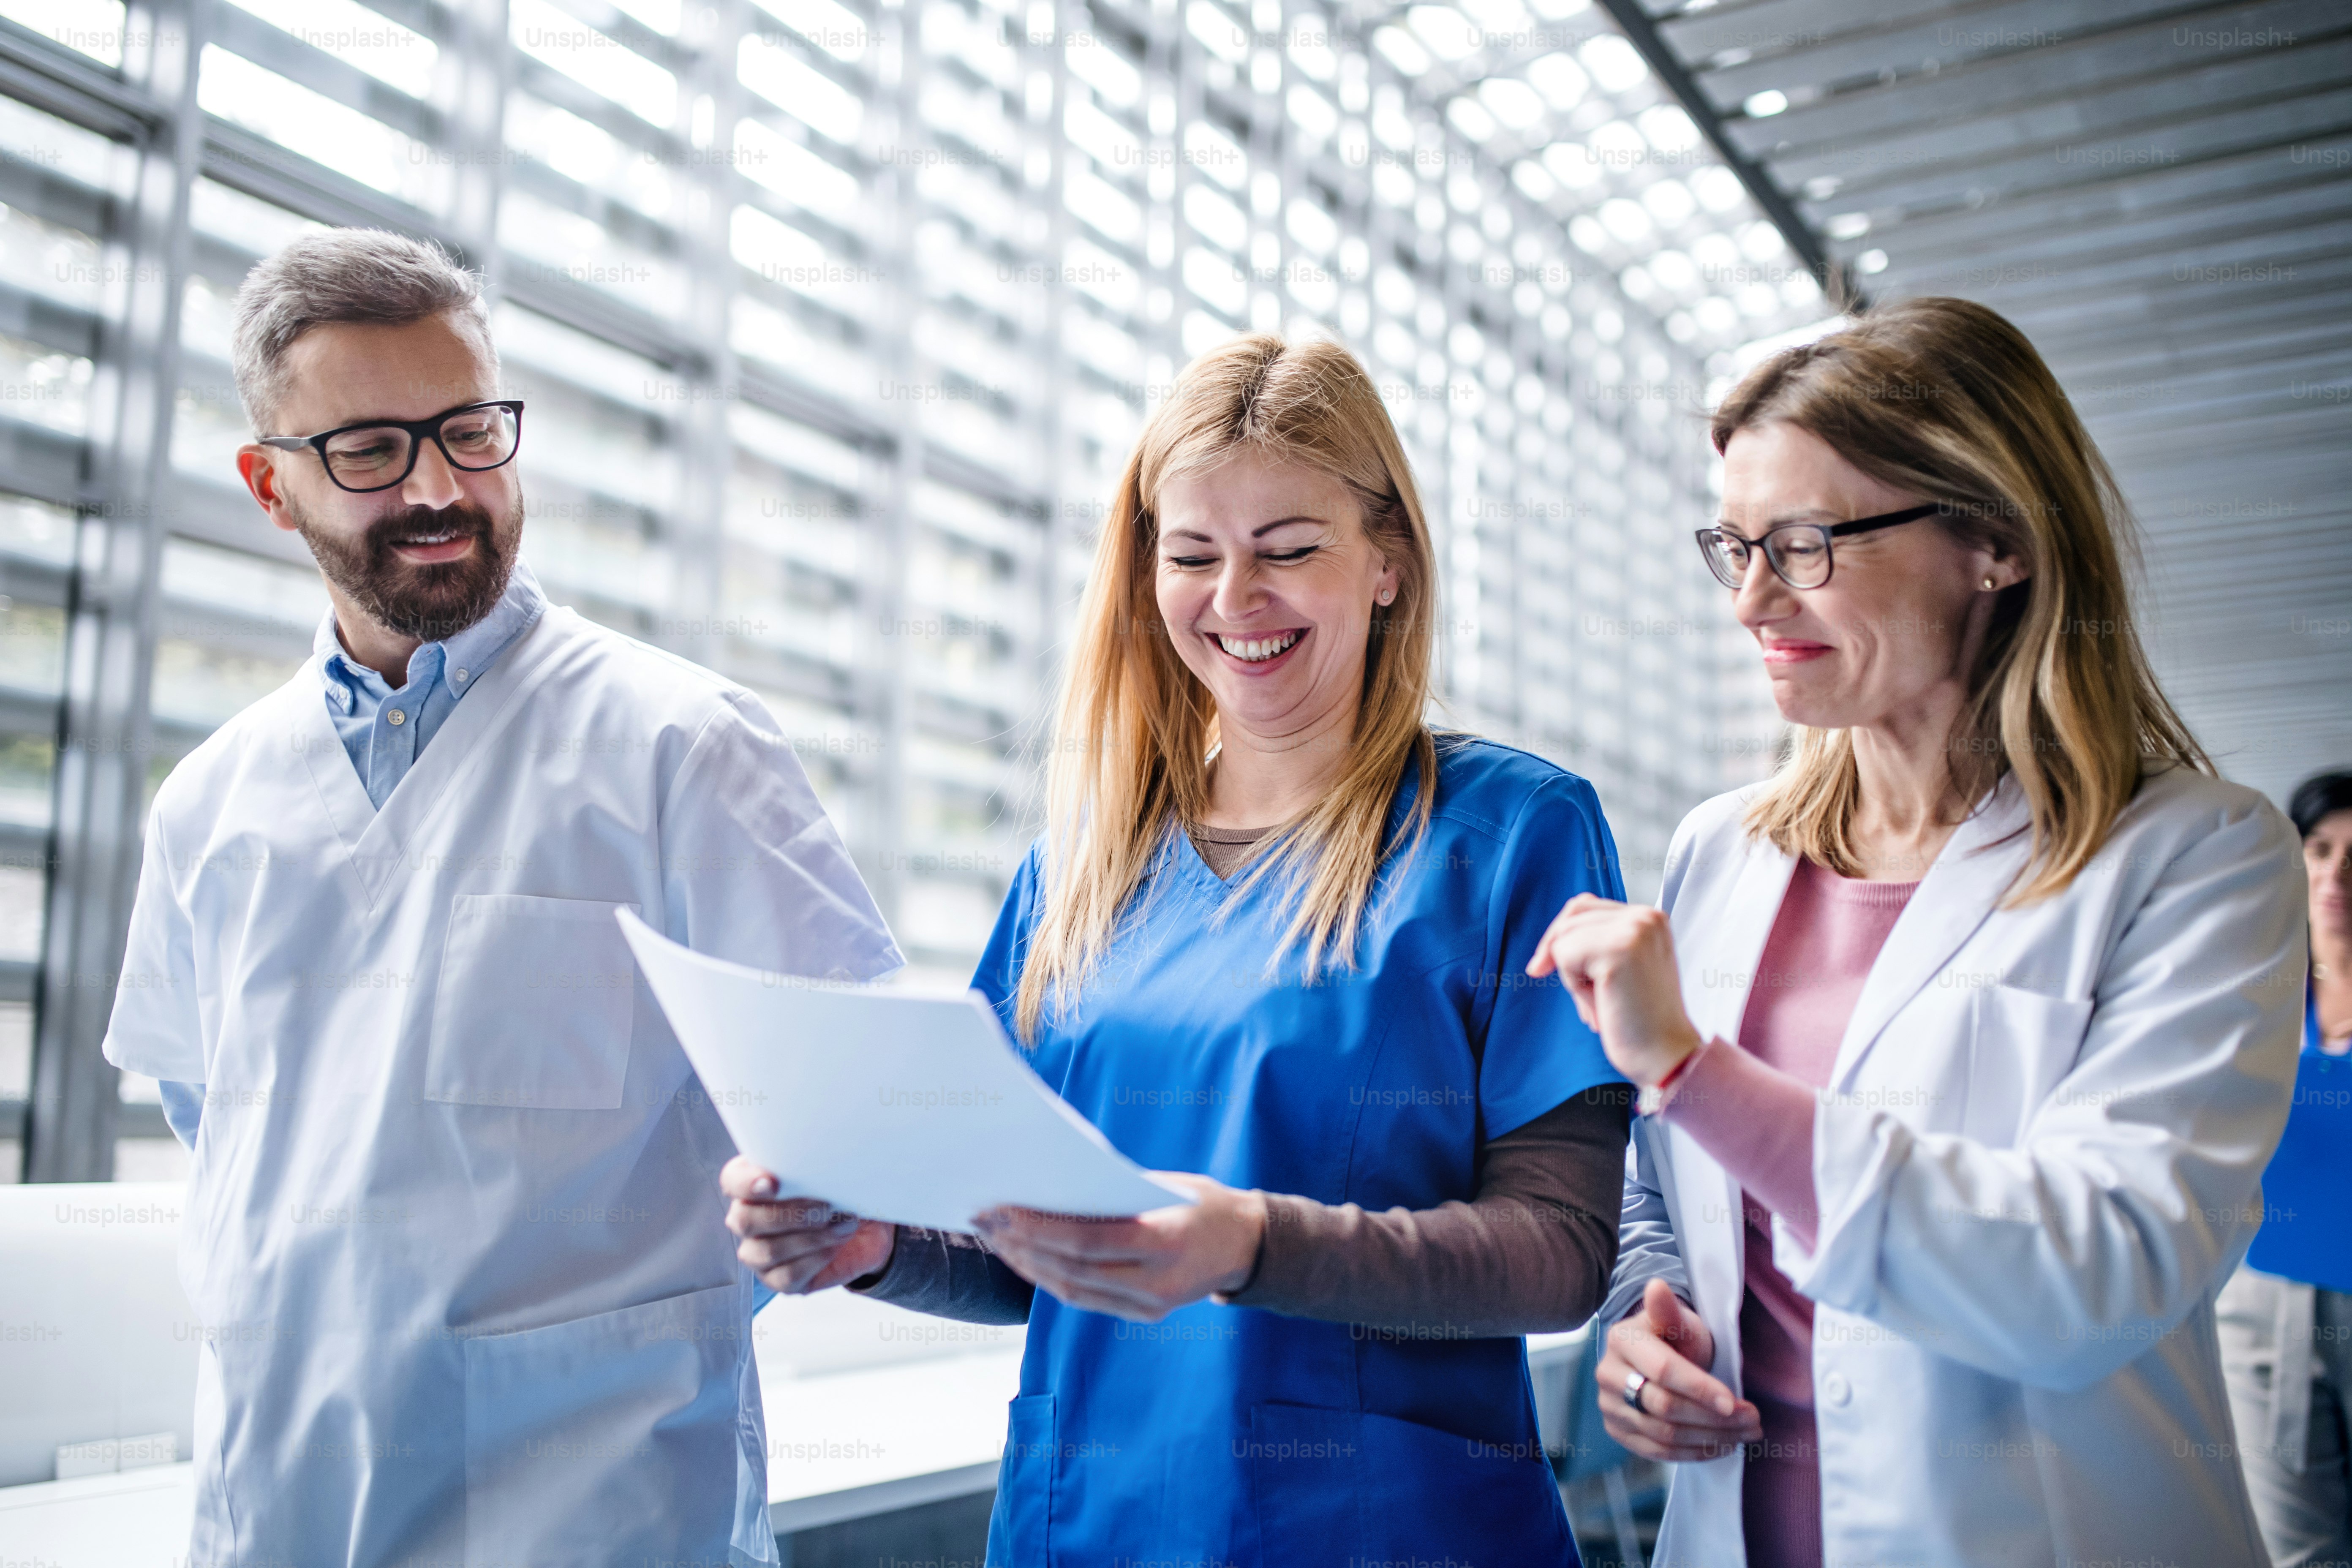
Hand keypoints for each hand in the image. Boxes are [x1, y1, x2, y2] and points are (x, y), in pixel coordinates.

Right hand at [721, 1156, 895, 1294]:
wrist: (866, 1227)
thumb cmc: (842, 1192)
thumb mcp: (832, 1172)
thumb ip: (815, 1167)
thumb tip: (818, 1168)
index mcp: (753, 1184)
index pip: (732, 1181)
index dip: (745, 1183)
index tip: (773, 1183)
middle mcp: (748, 1219)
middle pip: (743, 1220)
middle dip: (789, 1214)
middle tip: (826, 1207)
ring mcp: (759, 1253)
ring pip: (765, 1251)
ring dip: (811, 1238)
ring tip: (844, 1225)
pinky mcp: (777, 1279)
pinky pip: (786, 1277)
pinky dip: (815, 1259)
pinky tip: (836, 1246)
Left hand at [970, 1172, 1266, 1322]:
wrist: (1249, 1246)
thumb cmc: (1204, 1202)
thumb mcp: (1167, 1186)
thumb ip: (1116, 1194)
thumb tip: (1052, 1191)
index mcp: (1166, 1240)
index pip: (1088, 1239)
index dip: (1039, 1228)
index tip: (1002, 1210)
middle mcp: (1158, 1281)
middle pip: (1073, 1269)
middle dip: (1023, 1246)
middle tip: (985, 1222)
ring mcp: (1151, 1304)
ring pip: (1074, 1291)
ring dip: (1029, 1266)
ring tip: (997, 1240)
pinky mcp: (1146, 1314)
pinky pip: (1087, 1299)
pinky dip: (1053, 1279)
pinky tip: (1028, 1260)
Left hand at [1526, 893, 1702, 1088]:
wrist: (1665, 1055)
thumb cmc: (1640, 1020)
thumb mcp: (1620, 968)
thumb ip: (1596, 943)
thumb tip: (1549, 944)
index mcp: (1651, 918)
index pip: (1585, 906)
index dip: (1562, 936)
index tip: (1545, 966)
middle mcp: (1646, 917)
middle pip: (1572, 915)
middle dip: (1561, 954)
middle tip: (1585, 996)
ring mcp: (1634, 930)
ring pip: (1565, 937)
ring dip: (1573, 976)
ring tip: (1603, 1001)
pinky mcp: (1619, 949)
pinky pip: (1564, 955)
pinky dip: (1574, 986)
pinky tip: (1603, 1004)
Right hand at [1597, 1279, 1761, 1461]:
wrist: (1657, 1357)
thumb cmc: (1675, 1337)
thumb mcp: (1679, 1320)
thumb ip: (1669, 1310)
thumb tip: (1657, 1286)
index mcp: (1622, 1340)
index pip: (1663, 1371)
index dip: (1700, 1388)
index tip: (1735, 1402)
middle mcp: (1608, 1374)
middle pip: (1665, 1408)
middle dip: (1714, 1419)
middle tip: (1753, 1420)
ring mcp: (1609, 1406)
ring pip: (1663, 1435)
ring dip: (1711, 1439)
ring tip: (1746, 1433)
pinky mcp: (1617, 1431)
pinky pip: (1657, 1452)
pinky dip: (1693, 1453)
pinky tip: (1721, 1446)